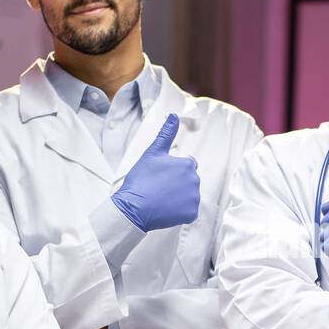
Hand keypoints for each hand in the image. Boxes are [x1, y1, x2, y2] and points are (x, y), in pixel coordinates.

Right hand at [111, 114, 199, 231]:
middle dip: (177, 184)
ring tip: (161, 199)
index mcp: (188, 164)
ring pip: (189, 196)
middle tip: (159, 188)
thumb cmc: (141, 179)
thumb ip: (166, 134)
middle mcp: (195, 180)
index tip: (160, 177)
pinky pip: (189, 212)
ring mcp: (194, 198)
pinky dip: (179, 212)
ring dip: (179, 197)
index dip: (173, 171)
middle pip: (189, 181)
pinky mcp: (192, 214)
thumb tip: (174, 114)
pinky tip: (166, 210)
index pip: (187, 165)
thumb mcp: (152, 153)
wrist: (134, 207)